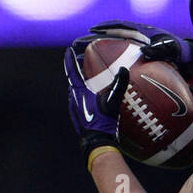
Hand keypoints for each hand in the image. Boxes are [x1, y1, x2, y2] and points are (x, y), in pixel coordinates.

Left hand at [64, 45, 128, 163]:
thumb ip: (119, 85)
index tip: (68, 50)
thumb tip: (124, 69)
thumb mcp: (113, 102)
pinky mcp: (76, 116)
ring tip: (85, 82)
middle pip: (72, 80)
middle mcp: (73, 98)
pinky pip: (76, 102)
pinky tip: (87, 101)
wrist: (96, 142)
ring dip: (78, 85)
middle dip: (75, 71)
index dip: (70, 59)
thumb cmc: (104, 122)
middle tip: (79, 64)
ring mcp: (74, 108)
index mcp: (80, 91)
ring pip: (74, 92)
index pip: (72, 71)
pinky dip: (80, 96)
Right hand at [88, 21, 192, 82]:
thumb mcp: (170, 48)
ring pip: (118, 46)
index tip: (92, 30)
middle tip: (85, 43)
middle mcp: (138, 37)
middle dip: (100, 37)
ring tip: (92, 57)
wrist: (189, 59)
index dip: (106, 27)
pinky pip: (126, 57)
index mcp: (142, 31)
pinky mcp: (142, 57)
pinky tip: (110, 72)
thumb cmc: (180, 51)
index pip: (120, 26)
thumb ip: (159, 48)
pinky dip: (116, 62)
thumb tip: (144, 50)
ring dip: (106, 49)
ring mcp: (140, 47)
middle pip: (115, 35)